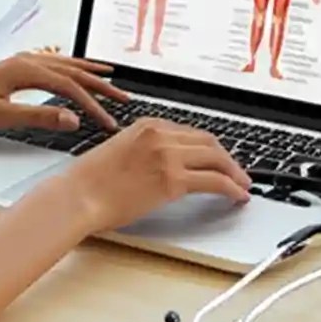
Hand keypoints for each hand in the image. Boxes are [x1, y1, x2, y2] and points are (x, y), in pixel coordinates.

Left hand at [0, 53, 127, 133]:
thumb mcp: (0, 117)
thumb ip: (38, 117)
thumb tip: (72, 119)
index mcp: (24, 70)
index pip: (69, 86)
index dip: (92, 104)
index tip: (108, 122)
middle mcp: (25, 61)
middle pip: (72, 71)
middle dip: (100, 85)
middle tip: (124, 98)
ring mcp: (19, 63)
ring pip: (63, 64)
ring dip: (88, 72)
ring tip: (110, 76)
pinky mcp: (13, 69)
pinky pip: (51, 64)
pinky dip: (70, 67)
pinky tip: (73, 70)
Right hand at [56, 118, 251, 232]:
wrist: (78, 196)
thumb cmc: (90, 181)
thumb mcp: (120, 151)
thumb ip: (145, 150)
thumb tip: (163, 165)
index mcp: (147, 125)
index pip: (190, 132)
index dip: (209, 148)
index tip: (217, 158)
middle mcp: (160, 136)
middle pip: (209, 141)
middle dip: (227, 158)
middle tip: (237, 172)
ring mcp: (167, 156)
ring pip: (217, 158)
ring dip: (234, 173)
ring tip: (242, 185)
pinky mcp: (172, 181)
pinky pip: (214, 182)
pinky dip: (232, 188)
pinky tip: (237, 196)